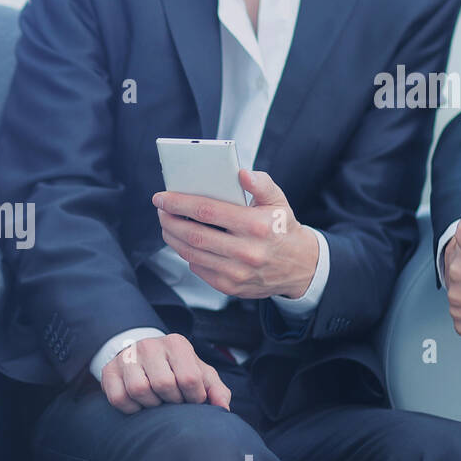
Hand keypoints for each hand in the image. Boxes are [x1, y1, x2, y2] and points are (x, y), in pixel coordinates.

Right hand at [101, 334, 230, 413]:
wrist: (144, 359)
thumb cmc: (177, 370)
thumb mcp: (200, 375)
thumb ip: (216, 390)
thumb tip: (222, 408)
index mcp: (176, 343)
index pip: (189, 378)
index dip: (194, 398)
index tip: (192, 400)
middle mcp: (149, 345)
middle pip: (164, 384)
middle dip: (172, 402)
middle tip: (173, 402)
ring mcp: (126, 356)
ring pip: (139, 389)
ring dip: (151, 405)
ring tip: (157, 402)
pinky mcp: (109, 371)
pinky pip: (119, 398)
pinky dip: (131, 409)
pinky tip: (140, 404)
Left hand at [154, 169, 316, 299]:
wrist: (300, 267)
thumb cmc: (282, 229)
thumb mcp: (278, 201)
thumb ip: (261, 184)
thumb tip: (241, 173)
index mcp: (256, 226)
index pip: (207, 211)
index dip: (179, 203)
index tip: (162, 197)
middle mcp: (246, 252)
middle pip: (193, 234)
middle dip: (169, 220)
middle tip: (161, 210)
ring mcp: (236, 272)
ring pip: (191, 253)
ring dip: (172, 237)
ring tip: (167, 223)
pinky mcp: (230, 286)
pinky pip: (198, 268)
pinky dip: (186, 253)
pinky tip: (184, 241)